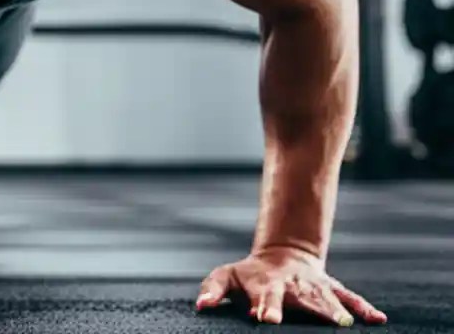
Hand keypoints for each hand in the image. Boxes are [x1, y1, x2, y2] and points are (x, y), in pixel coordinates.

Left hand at [196, 247, 385, 325]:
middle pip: (301, 301)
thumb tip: (201, 306)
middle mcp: (294, 287)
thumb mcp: (226, 276)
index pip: (266, 298)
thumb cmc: (249, 274)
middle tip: (310, 323)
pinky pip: (352, 298)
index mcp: (267, 285)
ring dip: (336, 313)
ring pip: (329, 301)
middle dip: (305, 311)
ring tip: (345, 325)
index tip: (265, 318)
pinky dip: (364, 308)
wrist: (282, 255)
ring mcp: (316, 288)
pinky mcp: (333, 290)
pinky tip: (378, 320)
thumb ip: (212, 290)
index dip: (266, 308)